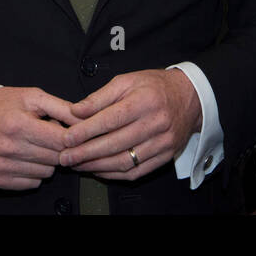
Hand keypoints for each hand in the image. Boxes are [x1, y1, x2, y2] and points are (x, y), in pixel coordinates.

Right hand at [0, 86, 74, 189]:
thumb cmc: (2, 106)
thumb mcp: (32, 97)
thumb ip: (61, 108)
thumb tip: (84, 120)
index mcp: (18, 124)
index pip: (60, 140)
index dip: (71, 137)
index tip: (70, 133)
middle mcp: (9, 148)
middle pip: (55, 158)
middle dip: (58, 148)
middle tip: (49, 137)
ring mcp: (2, 166)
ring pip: (46, 173)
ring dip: (47, 161)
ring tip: (35, 145)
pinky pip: (32, 183)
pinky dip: (34, 172)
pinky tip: (26, 157)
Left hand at [59, 69, 202, 180]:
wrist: (190, 98)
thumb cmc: (155, 87)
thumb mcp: (127, 81)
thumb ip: (100, 97)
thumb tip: (76, 110)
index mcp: (144, 101)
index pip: (110, 120)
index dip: (86, 131)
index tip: (68, 138)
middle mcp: (155, 123)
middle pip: (115, 143)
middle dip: (86, 153)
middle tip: (66, 157)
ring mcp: (162, 143)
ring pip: (124, 161)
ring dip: (97, 166)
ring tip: (78, 165)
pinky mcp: (165, 156)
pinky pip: (136, 171)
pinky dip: (114, 175)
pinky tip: (98, 171)